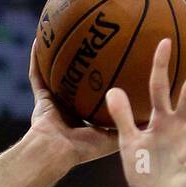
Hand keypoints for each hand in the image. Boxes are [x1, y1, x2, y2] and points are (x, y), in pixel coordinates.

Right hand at [27, 41, 121, 165]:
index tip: (116, 64)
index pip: (97, 97)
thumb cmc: (84, 148)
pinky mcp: (40, 98)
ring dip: (58, 56)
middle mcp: (69, 109)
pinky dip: (36, 57)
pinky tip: (39, 39)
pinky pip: (36, 73)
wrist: (56, 153)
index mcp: (86, 119)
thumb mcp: (113, 137)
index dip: (105, 82)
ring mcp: (53, 102)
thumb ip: (128, 125)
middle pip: (77, 82)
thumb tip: (149, 114)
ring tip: (62, 33)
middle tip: (92, 42)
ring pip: (56, 74)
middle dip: (83, 64)